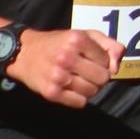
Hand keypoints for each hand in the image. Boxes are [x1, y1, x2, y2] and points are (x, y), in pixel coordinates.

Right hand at [9, 28, 123, 107]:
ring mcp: (57, 76)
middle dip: (99, 77)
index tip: (90, 59)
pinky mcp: (50, 92)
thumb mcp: (86, 35)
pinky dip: (78, 98)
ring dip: (89, 88)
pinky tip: (69, 88)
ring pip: (92, 92)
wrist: (23, 53)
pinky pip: (80, 103)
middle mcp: (66, 57)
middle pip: (103, 79)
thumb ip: (110, 46)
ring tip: (78, 79)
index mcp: (77, 40)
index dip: (102, 62)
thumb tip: (116, 68)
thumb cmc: (60, 43)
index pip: (107, 61)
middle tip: (87, 72)